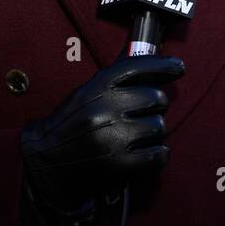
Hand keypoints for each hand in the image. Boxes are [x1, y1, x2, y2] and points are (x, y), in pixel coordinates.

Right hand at [20, 54, 184, 222]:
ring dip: (154, 133)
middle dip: (156, 107)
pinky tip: (145, 154)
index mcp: (97, 87)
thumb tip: (147, 61)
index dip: (164, 66)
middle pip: (156, 99)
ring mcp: (114, 137)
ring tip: (138, 138)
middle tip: (144, 115)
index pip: (139, 67)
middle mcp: (106, 108)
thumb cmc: (70, 126)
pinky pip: (158, 154)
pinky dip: (157, 155)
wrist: (45, 162)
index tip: (179, 68)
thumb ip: (114, 81)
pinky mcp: (120, 164)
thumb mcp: (86, 94)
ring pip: (159, 127)